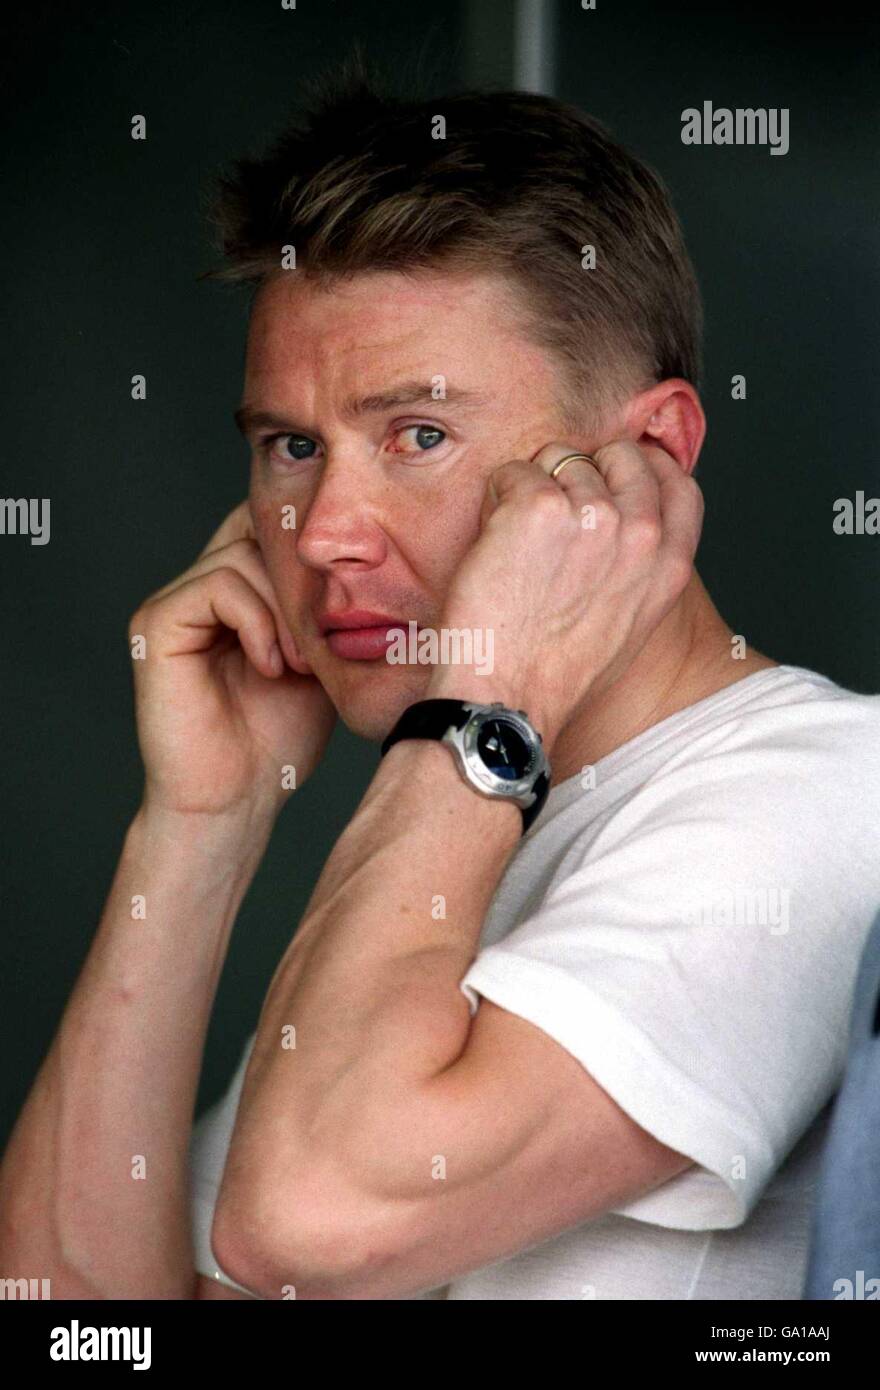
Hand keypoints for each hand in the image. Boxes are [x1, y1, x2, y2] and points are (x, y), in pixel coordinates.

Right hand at [128, 501, 336, 821]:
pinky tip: (272, 667)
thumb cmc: (277, 740)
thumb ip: (327, 608)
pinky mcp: (157, 623)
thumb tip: (372, 562)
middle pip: (258, 530)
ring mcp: (175, 603)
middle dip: (304, 580)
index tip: (350, 589)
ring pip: (243, 555)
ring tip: (301, 665)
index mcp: (237, 592)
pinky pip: (217, 585)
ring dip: (286, 609)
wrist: (236, 800)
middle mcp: (200, 588)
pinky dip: (257, 622)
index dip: (309, 544)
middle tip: (323, 645)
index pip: (268, 525)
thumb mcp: (323, 659)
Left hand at [426, 440, 703, 747]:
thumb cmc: (557, 672)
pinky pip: (513, 473)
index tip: (613, 470)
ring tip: (518, 548)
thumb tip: (627, 521)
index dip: (643, 466)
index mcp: (668, 563)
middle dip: (581, 470)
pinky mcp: (537, 508)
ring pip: (559, 458)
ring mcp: (591, 515)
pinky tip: (494, 546)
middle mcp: (639, 533)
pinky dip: (495, 500)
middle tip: (551, 516)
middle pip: (618, 456)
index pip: (676, 481)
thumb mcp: (632, 622)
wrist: (509, 696)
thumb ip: (641, 565)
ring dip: (532, 489)